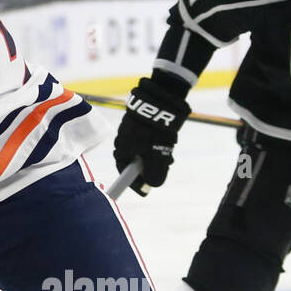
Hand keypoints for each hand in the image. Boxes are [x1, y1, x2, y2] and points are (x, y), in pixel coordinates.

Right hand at [113, 77, 189, 195]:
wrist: (160, 99)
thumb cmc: (155, 130)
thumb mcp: (157, 155)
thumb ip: (154, 173)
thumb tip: (152, 184)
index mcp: (122, 149)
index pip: (124, 171)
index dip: (135, 183)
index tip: (145, 190)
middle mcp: (122, 138)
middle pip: (134, 161)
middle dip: (148, 168)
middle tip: (163, 168)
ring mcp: (130, 128)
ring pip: (142, 149)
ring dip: (154, 155)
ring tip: (169, 153)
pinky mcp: (140, 120)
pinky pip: (146, 138)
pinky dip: (155, 143)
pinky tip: (167, 141)